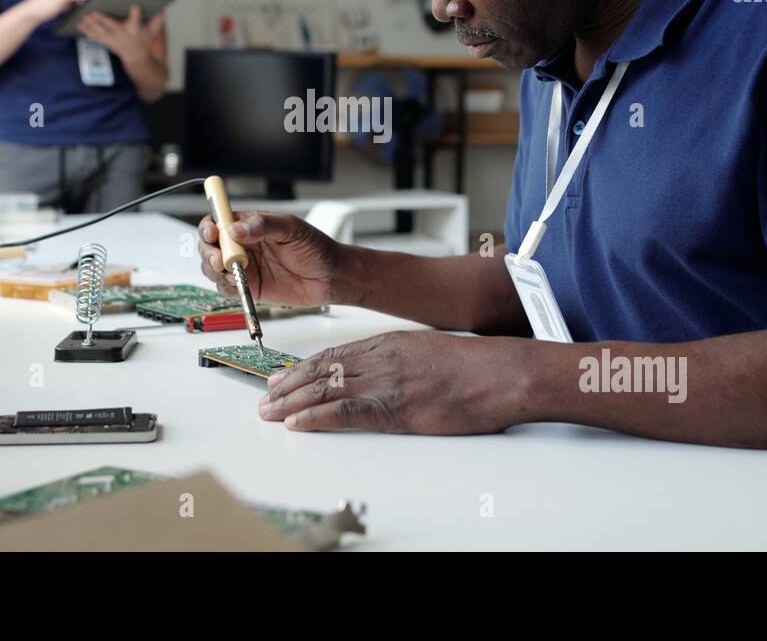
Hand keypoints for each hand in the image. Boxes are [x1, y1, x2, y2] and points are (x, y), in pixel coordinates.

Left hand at [77, 5, 163, 65]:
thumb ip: (158, 20)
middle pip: (112, 26)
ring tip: (82, 15)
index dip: (136, 14)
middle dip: (102, 19)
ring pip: (100, 31)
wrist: (136, 58)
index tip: (134, 5)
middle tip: (93, 10)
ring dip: (90, 24)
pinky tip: (77, 23)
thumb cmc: (144, 40)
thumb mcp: (154, 31)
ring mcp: (112, 39)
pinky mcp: (105, 41)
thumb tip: (162, 9)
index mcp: (135, 30)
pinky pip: (94, 36)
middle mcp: (122, 35)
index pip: (136, 21)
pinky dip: (85, 30)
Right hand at [198, 211, 337, 307]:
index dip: (209, 226)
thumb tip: (236, 230)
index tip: (211, 233)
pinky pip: (226, 289)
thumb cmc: (314, 247)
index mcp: (250, 225)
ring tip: (230, 272)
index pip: (219, 221)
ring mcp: (244, 267)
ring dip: (214, 271)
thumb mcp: (292, 229)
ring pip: (213, 268)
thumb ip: (264, 227)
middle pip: (210, 246)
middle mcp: (243, 245)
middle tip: (219, 259)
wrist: (329, 277)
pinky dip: (225, 288)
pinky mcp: (249, 287)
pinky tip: (237, 285)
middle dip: (208, 252)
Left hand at [258, 330, 527, 433]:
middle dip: (289, 385)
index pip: (335, 355)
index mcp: (390, 342)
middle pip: (322, 371)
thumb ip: (403, 359)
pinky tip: (297, 424)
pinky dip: (317, 418)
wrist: (501, 373)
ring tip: (270, 412)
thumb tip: (387, 373)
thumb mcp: (431, 350)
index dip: (305, 367)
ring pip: (326, 390)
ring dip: (292, 402)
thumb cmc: (477, 366)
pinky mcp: (396, 408)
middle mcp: (381, 358)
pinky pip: (346, 413)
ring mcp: (387, 382)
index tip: (286, 376)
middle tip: (266, 396)